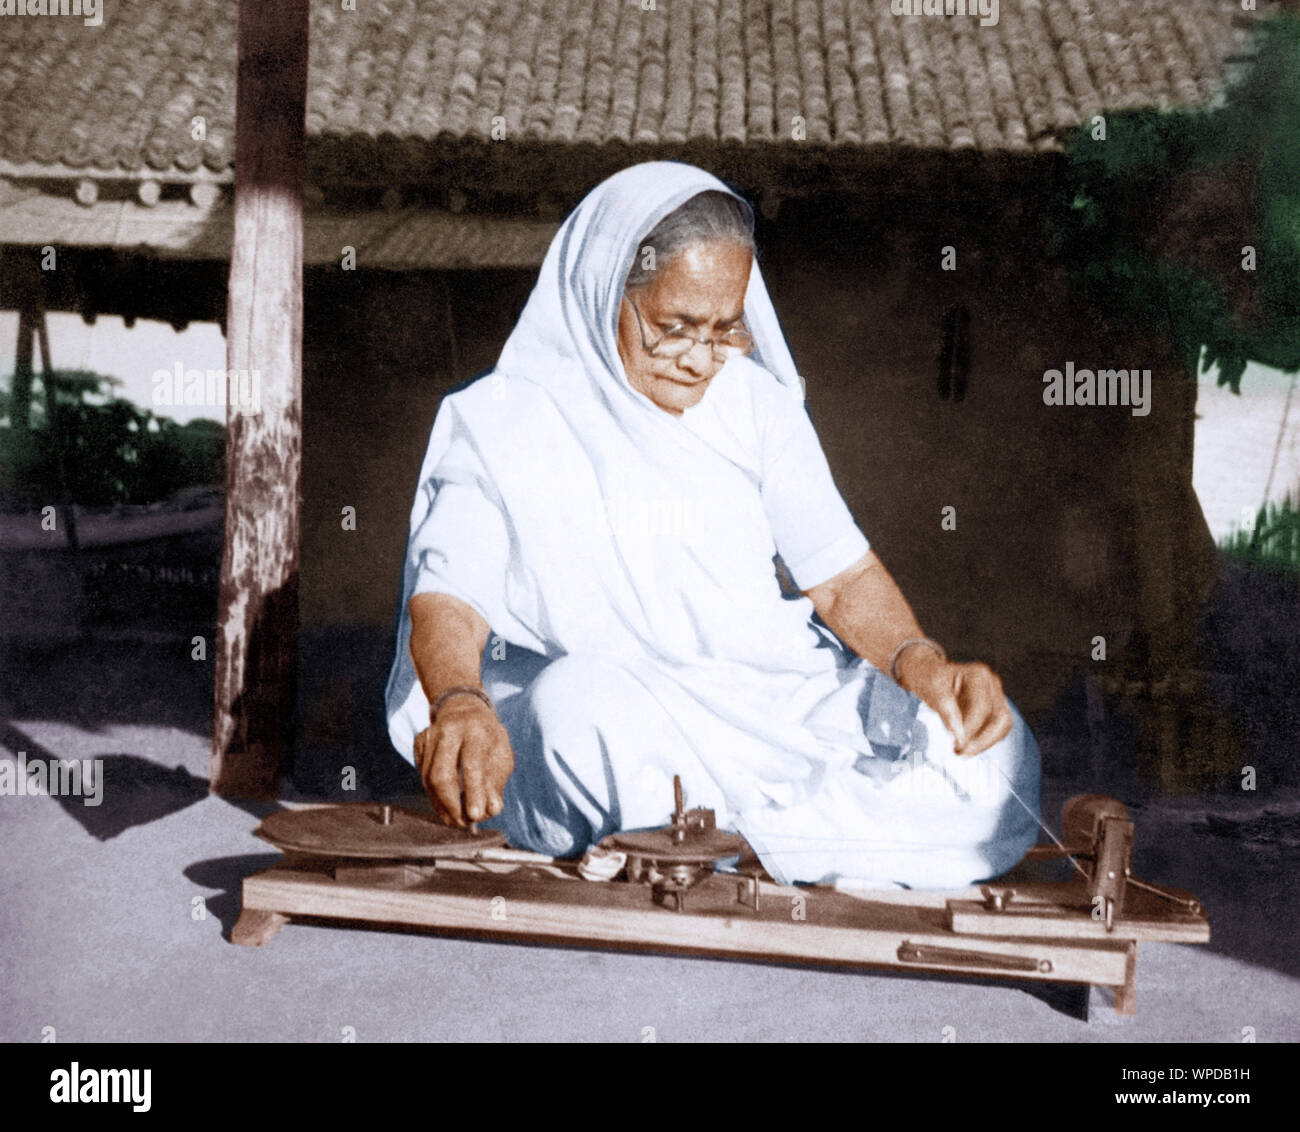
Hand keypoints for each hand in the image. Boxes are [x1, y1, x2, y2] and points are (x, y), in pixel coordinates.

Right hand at [413, 697, 513, 826]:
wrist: (463, 708)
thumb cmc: (487, 737)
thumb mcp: (501, 754)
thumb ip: (496, 781)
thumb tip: (492, 809)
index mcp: (475, 730)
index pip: (472, 765)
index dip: (474, 792)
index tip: (476, 816)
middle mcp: (449, 730)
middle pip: (441, 775)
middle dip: (451, 805)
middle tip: (461, 823)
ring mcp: (430, 735)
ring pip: (428, 779)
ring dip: (441, 805)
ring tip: (454, 819)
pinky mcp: (419, 743)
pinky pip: (422, 775)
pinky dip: (433, 795)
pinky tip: (445, 805)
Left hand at [895, 650, 1011, 757]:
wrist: (929, 676)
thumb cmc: (930, 680)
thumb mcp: (932, 691)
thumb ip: (947, 712)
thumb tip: (959, 735)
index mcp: (978, 674)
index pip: (981, 706)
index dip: (971, 727)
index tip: (957, 743)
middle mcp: (992, 684)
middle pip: (999, 717)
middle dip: (982, 739)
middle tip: (962, 753)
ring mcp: (996, 695)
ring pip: (1002, 725)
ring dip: (985, 743)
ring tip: (964, 753)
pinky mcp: (995, 709)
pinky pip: (998, 729)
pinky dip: (985, 741)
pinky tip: (968, 747)